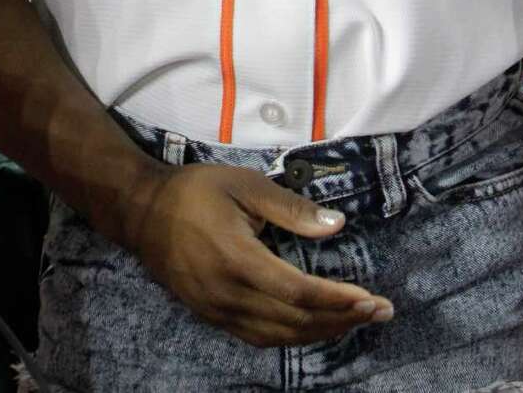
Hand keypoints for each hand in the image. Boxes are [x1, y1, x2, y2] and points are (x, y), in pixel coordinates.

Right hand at [128, 162, 393, 344]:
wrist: (143, 213)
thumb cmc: (198, 191)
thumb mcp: (245, 185)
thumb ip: (291, 208)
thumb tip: (336, 226)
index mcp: (239, 260)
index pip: (298, 292)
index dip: (338, 300)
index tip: (371, 299)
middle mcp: (229, 295)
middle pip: (294, 321)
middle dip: (341, 320)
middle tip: (379, 312)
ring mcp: (218, 311)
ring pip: (277, 336)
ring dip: (320, 332)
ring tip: (354, 321)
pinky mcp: (211, 316)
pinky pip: (258, 336)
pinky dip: (291, 336)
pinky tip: (312, 327)